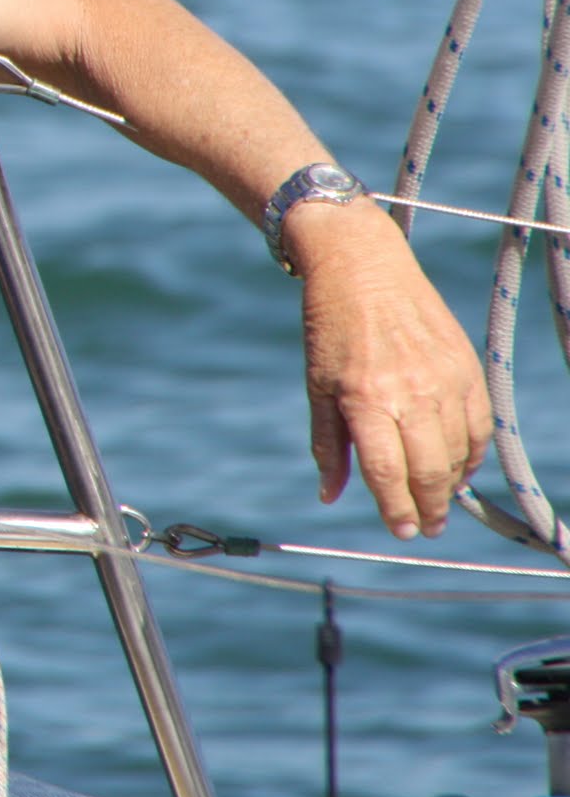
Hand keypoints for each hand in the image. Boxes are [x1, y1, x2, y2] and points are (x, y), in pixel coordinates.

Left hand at [293, 199, 490, 538]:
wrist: (363, 266)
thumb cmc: (331, 326)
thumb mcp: (317, 384)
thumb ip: (328, 444)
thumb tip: (329, 496)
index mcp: (365, 397)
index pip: (388, 472)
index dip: (396, 509)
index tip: (401, 530)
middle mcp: (409, 392)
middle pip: (429, 470)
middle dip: (429, 507)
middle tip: (426, 526)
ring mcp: (443, 379)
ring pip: (459, 452)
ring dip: (451, 484)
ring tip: (439, 500)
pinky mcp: (466, 366)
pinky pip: (479, 425)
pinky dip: (472, 452)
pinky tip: (459, 464)